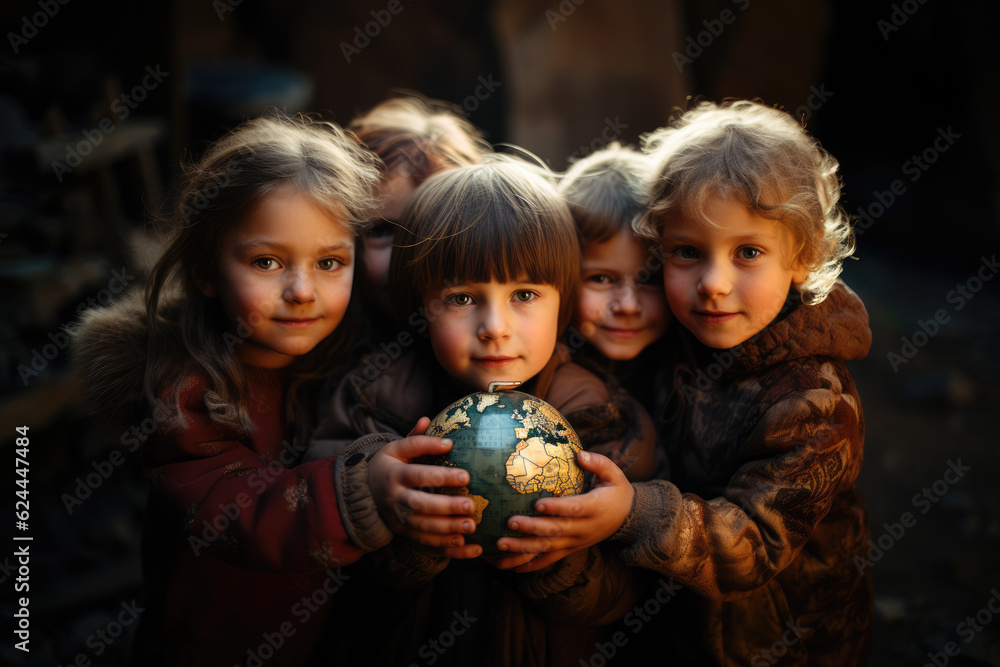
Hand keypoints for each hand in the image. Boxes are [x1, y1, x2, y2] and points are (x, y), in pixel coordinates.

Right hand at [368, 417, 481, 557]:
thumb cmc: (388, 465)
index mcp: (394, 474)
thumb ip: (414, 438)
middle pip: (420, 504)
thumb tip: (428, 420)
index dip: (441, 476)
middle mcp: (394, 498)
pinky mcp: (403, 533)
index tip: (466, 475)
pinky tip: (464, 543)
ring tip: (471, 525)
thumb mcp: (395, 448)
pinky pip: (424, 542)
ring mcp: (397, 518)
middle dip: (446, 507)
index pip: (418, 475)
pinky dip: (444, 546)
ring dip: (447, 528)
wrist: (363, 492)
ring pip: (422, 527)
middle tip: (470, 505)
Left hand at [494, 450, 633, 571]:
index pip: (574, 508)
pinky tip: (513, 567)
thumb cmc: (617, 492)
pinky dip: (532, 565)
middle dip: (532, 527)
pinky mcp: (572, 549)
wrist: (628, 518)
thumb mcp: (615, 474)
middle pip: (557, 530)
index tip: (537, 503)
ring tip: (502, 544)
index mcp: (595, 508)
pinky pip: (551, 559)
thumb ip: (598, 463)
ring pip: (549, 548)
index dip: (557, 507)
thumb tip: (580, 454)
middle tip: (510, 521)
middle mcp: (585, 528)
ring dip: (524, 548)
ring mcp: (577, 541)